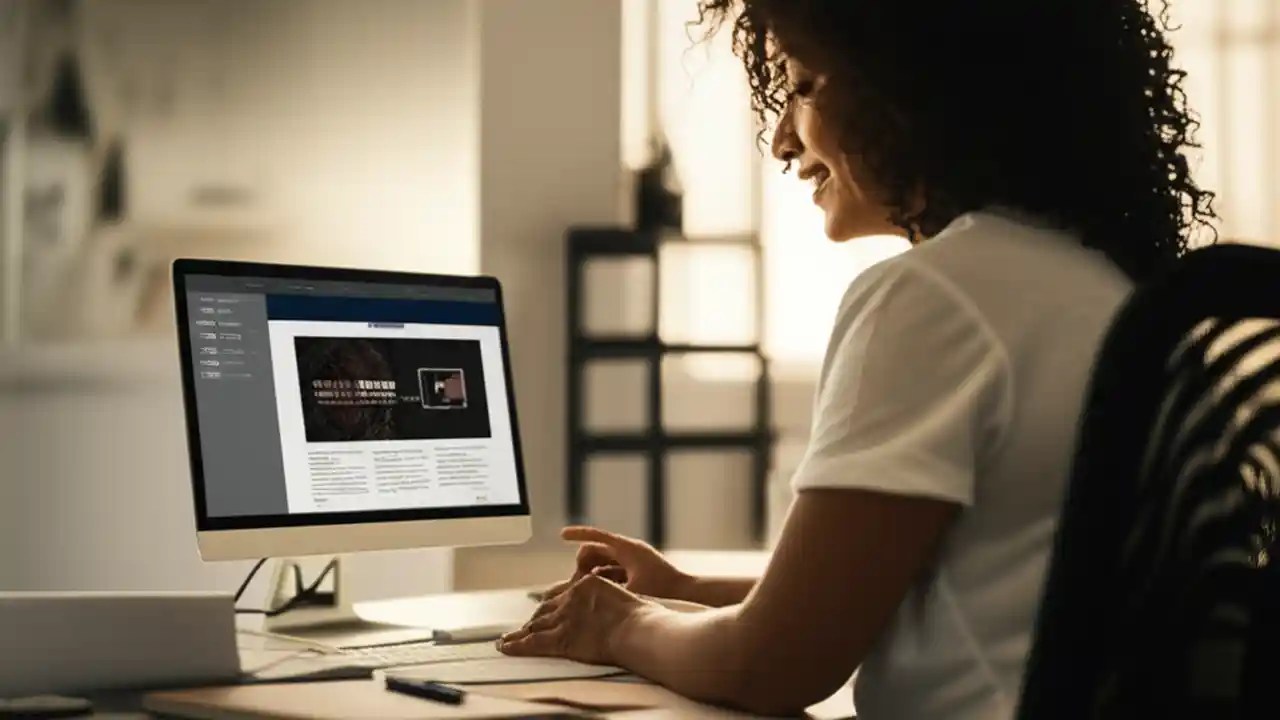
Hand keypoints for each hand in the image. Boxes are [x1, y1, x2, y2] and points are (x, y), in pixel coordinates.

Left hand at [499, 573, 654, 664]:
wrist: (637, 629)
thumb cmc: (641, 618)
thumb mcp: (626, 598)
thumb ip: (611, 600)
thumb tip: (609, 608)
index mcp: (587, 585)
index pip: (562, 595)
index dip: (550, 605)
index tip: (543, 611)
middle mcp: (572, 598)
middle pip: (545, 609)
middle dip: (533, 619)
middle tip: (523, 627)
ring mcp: (564, 618)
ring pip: (535, 626)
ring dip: (520, 633)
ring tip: (507, 639)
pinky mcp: (561, 638)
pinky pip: (532, 642)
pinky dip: (516, 644)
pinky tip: (505, 647)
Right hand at [540, 526, 691, 601]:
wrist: (687, 593)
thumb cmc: (662, 590)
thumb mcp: (630, 589)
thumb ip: (605, 587)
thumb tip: (581, 591)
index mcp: (627, 548)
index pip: (597, 535)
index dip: (578, 534)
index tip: (561, 535)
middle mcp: (629, 550)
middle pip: (597, 550)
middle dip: (582, 564)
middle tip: (575, 585)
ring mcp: (633, 560)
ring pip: (604, 562)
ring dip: (591, 574)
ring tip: (582, 592)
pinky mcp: (636, 571)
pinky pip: (613, 571)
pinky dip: (603, 579)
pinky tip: (596, 595)